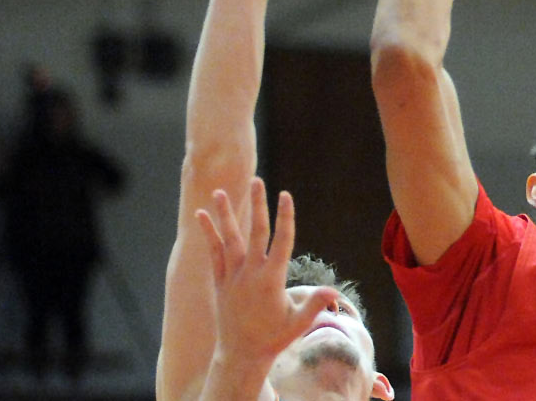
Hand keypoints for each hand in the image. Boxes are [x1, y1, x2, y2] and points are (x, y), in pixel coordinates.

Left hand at [194, 178, 337, 366]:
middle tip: (256, 180)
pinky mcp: (220, 281)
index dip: (285, 216)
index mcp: (272, 278)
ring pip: (229, 238)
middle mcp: (250, 273)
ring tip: (219, 191)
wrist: (241, 354)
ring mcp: (232, 276)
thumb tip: (334, 291)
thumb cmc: (274, 337)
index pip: (281, 241)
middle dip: (257, 205)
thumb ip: (315, 303)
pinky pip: (213, 252)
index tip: (286, 195)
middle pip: (255, 232)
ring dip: (225, 214)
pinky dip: (208, 233)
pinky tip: (202, 215)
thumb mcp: (299, 322)